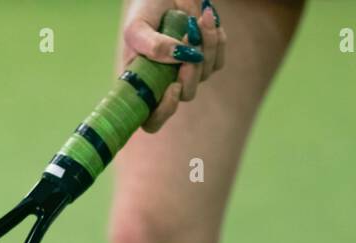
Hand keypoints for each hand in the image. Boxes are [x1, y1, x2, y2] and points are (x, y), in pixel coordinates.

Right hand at [120, 0, 226, 131]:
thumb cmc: (145, 10)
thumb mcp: (137, 27)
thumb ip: (152, 45)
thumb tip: (180, 57)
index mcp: (144, 83)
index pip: (152, 119)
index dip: (164, 112)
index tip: (173, 87)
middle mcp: (166, 83)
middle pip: (185, 94)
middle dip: (191, 70)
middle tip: (189, 39)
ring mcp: (188, 73)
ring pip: (204, 75)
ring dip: (206, 45)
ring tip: (199, 18)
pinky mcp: (207, 61)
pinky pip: (218, 61)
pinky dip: (216, 40)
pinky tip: (207, 21)